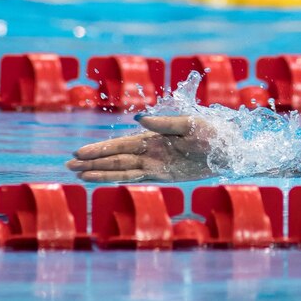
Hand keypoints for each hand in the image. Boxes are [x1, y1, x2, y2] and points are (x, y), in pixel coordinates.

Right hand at [66, 116, 215, 182]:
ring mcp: (156, 164)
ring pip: (122, 170)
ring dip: (101, 172)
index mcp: (154, 135)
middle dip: (93, 162)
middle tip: (69, 166)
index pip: (120, 144)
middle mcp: (151, 150)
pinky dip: (120, 180)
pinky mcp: (165, 176)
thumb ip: (165, 123)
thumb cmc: (214, 133)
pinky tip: (104, 181)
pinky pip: (137, 179)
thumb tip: (140, 118)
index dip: (99, 149)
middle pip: (116, 158)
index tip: (79, 153)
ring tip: (79, 176)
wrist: (232, 151)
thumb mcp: (190, 125)